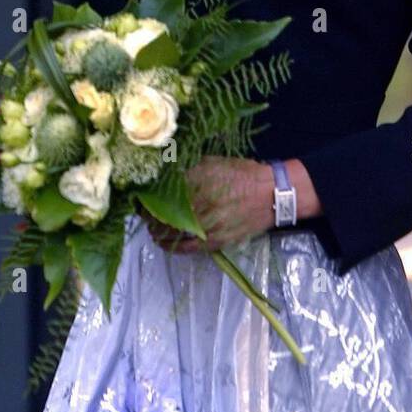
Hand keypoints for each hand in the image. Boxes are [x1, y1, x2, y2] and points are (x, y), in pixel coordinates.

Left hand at [142, 156, 274, 252]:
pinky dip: (172, 246)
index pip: (162, 192)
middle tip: (142, 212)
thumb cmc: (242, 174)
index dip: (147, 197)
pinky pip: (188, 247)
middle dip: (149, 214)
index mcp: (198, 181)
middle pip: (163, 213)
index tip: (139, 197)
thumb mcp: (212, 163)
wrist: (272, 194)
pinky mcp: (216, 241)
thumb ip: (188, 169)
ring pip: (172, 232)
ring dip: (157, 230)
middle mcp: (201, 203)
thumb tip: (165, 174)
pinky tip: (162, 242)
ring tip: (150, 227)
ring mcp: (208, 224)